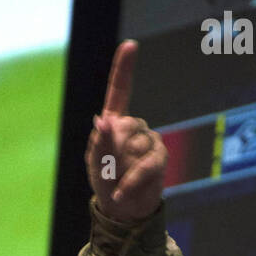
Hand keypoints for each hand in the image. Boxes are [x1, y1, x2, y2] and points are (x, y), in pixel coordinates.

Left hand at [84, 40, 166, 222]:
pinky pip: (147, 165)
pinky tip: (121, 191)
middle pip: (125, 125)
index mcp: (114, 122)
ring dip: (121, 167)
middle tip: (108, 169)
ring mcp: (149, 140)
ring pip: (136, 146)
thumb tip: (103, 120)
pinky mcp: (159, 157)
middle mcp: (133, 127)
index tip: (130, 45)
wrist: (123, 210)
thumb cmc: (106, 182)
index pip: (120, 90)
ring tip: (117, 180)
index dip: (124, 67)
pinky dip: (131, 180)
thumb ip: (100, 141)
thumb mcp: (96, 163)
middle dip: (114, 149)